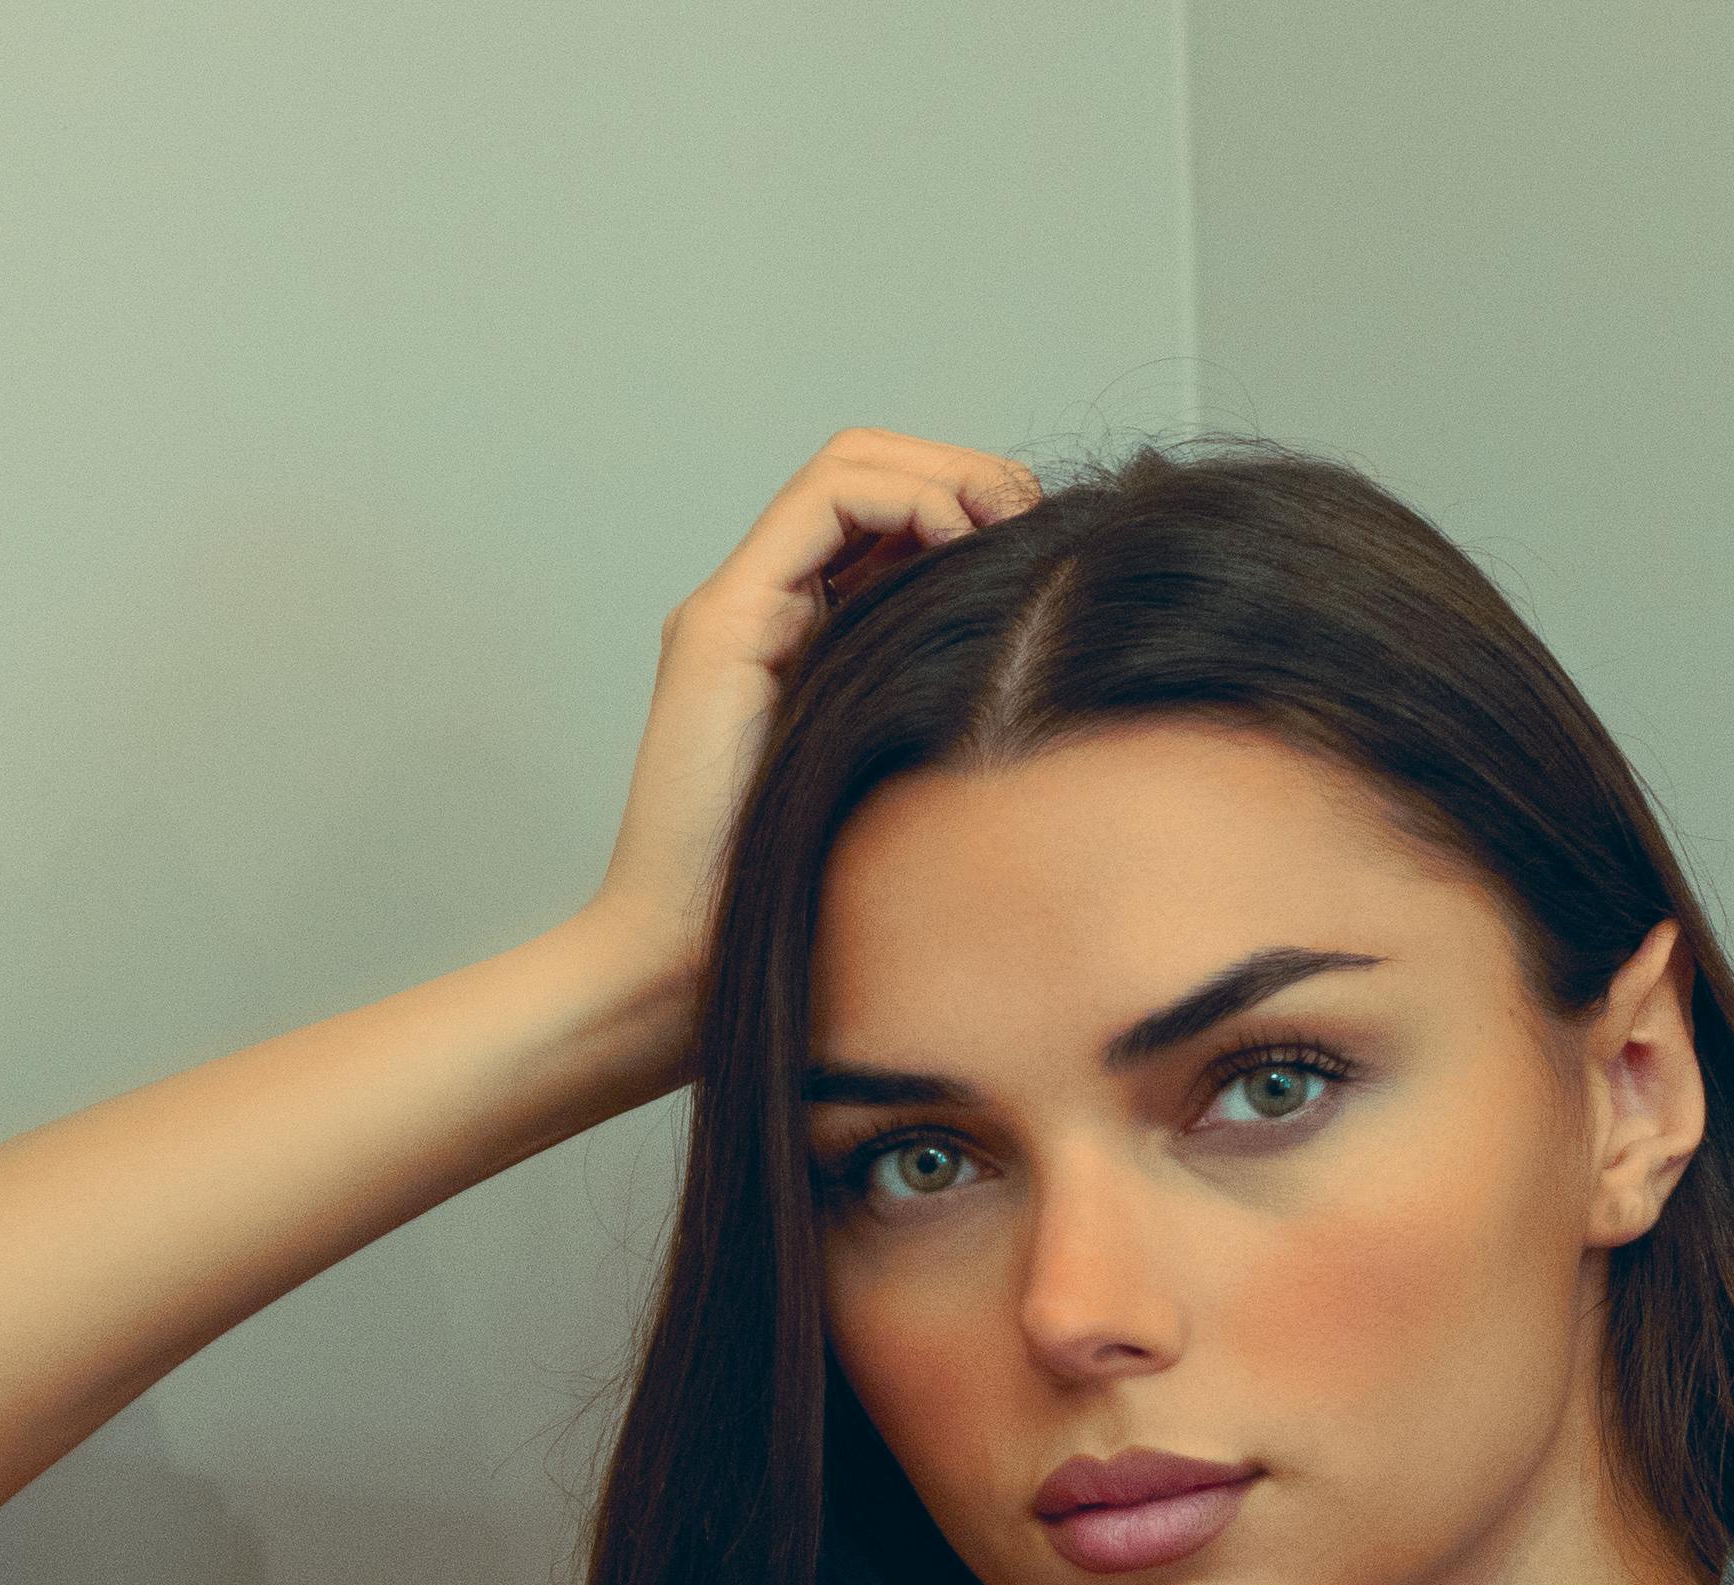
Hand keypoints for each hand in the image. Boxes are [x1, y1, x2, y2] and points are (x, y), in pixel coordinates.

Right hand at [584, 429, 1043, 1054]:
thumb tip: (1045, 671)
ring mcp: (736, 611)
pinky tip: (959, 540)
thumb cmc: (803, 909)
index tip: (1041, 552)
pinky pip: (821, 505)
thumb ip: (943, 717)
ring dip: (943, 472)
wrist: (688, 967)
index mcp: (807, 646)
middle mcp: (765, 612)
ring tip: (1007, 518)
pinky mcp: (721, 624)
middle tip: (1036, 516)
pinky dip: (903, 499)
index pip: (891, 523)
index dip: (971, 509)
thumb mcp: (909, 791)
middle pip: (872, 475)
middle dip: (966, 473)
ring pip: (847, 469)